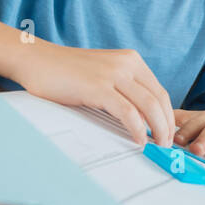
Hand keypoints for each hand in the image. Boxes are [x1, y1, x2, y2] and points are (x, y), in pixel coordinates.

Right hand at [13, 43, 173, 146]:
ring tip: (158, 145)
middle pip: (159, 99)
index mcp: (131, 60)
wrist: (36, 60)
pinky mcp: (98, 87)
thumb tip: (142, 117)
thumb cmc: (66, 72)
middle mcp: (126, 64)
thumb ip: (123, 88)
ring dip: (157, 129)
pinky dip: (136, 129)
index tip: (168, 133)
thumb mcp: (103, 74)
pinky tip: (138, 141)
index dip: (168, 115)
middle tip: (166, 144)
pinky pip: (127, 112)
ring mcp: (113, 74)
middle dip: (167, 125)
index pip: (159, 91)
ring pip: (148, 106)